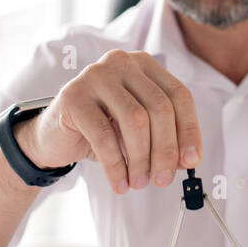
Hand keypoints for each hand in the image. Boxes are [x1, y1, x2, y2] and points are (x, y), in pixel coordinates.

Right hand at [13, 50, 201, 194]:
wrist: (54, 135)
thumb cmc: (101, 130)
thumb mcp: (137, 133)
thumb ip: (163, 140)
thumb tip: (187, 160)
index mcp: (144, 65)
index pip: (178, 95)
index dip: (189, 130)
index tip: (192, 160)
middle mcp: (122, 63)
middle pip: (159, 107)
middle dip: (165, 150)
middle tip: (163, 180)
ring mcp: (96, 76)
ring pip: (135, 120)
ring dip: (141, 159)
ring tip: (139, 183)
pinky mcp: (74, 97)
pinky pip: (104, 136)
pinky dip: (116, 166)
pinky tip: (120, 183)